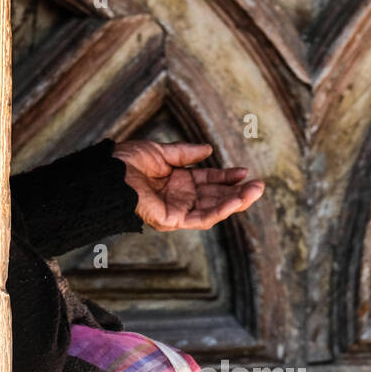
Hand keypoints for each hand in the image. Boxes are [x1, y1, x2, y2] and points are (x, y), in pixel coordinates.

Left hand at [113, 140, 264, 231]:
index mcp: (177, 183)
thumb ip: (185, 154)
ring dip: (236, 202)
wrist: (110, 174)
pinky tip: (236, 201)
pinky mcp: (173, 221)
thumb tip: (208, 150)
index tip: (244, 172)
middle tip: (260, 185)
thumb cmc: (128, 162)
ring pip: (213, 209)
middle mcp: (179, 198)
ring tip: (255, 192)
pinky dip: (220, 210)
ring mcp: (177, 211)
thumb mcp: (162, 152)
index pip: (208, 182)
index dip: (226, 177)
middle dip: (238, 192)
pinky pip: (202, 218)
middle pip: (215, 197)